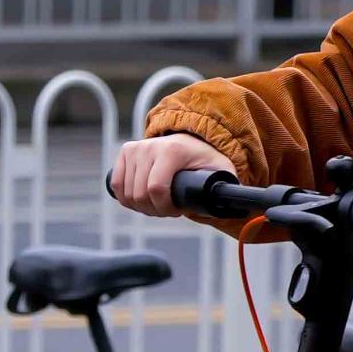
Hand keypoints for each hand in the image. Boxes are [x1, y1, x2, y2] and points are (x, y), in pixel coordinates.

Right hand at [110, 133, 232, 217]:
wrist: (190, 141)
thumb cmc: (205, 160)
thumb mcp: (220, 171)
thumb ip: (228, 186)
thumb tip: (235, 205)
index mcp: (172, 151)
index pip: (156, 189)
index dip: (165, 208)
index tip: (177, 210)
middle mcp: (150, 146)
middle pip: (140, 195)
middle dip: (155, 210)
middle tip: (169, 209)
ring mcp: (135, 148)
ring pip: (127, 193)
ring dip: (141, 206)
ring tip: (158, 203)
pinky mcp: (126, 152)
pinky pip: (116, 184)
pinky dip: (127, 197)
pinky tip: (142, 198)